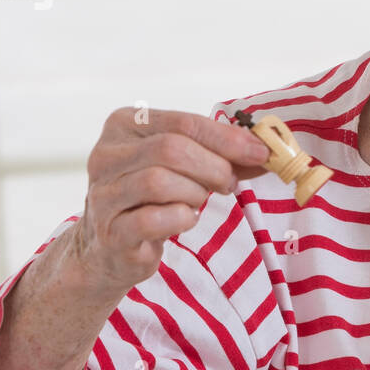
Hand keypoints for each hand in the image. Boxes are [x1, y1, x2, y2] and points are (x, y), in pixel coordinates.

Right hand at [67, 108, 271, 295]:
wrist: (112, 247)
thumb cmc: (154, 197)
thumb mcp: (183, 165)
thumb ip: (220, 153)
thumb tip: (265, 149)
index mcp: (124, 124)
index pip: (183, 123)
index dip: (227, 138)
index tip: (260, 152)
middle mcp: (105, 155)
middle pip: (171, 149)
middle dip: (213, 167)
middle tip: (229, 183)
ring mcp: (103, 194)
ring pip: (159, 182)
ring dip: (194, 193)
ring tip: (198, 200)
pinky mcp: (111, 231)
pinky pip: (153, 219)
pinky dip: (180, 219)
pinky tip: (183, 220)